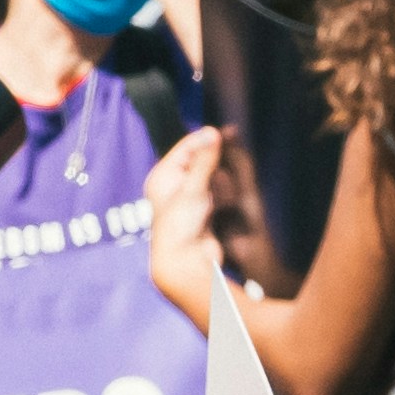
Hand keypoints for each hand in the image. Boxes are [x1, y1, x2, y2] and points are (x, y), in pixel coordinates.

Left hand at [140, 123, 225, 336]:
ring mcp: (187, 200)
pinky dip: (222, 189)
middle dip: (214, 154)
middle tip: (232, 140)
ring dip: (219, 172)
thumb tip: (212, 133)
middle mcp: (172, 187)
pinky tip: (231, 187)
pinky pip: (214, 193)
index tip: (223, 130)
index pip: (184, 149)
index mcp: (162, 177)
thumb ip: (204, 161)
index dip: (203, 139)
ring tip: (231, 165)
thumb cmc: (180, 226)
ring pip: (208, 177)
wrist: (185, 263)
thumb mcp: (193, 189)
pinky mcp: (202, 213)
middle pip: (197, 162)